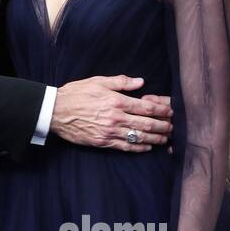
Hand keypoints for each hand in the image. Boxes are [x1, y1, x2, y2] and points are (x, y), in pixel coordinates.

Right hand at [50, 75, 172, 151]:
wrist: (56, 111)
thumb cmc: (77, 94)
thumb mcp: (99, 82)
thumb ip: (122, 82)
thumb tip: (141, 82)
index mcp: (117, 101)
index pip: (146, 107)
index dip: (162, 110)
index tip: (171, 112)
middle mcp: (116, 118)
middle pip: (147, 124)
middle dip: (163, 126)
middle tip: (173, 128)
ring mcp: (110, 132)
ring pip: (138, 137)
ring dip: (155, 139)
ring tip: (165, 139)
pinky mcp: (103, 142)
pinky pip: (125, 147)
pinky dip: (139, 148)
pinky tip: (147, 147)